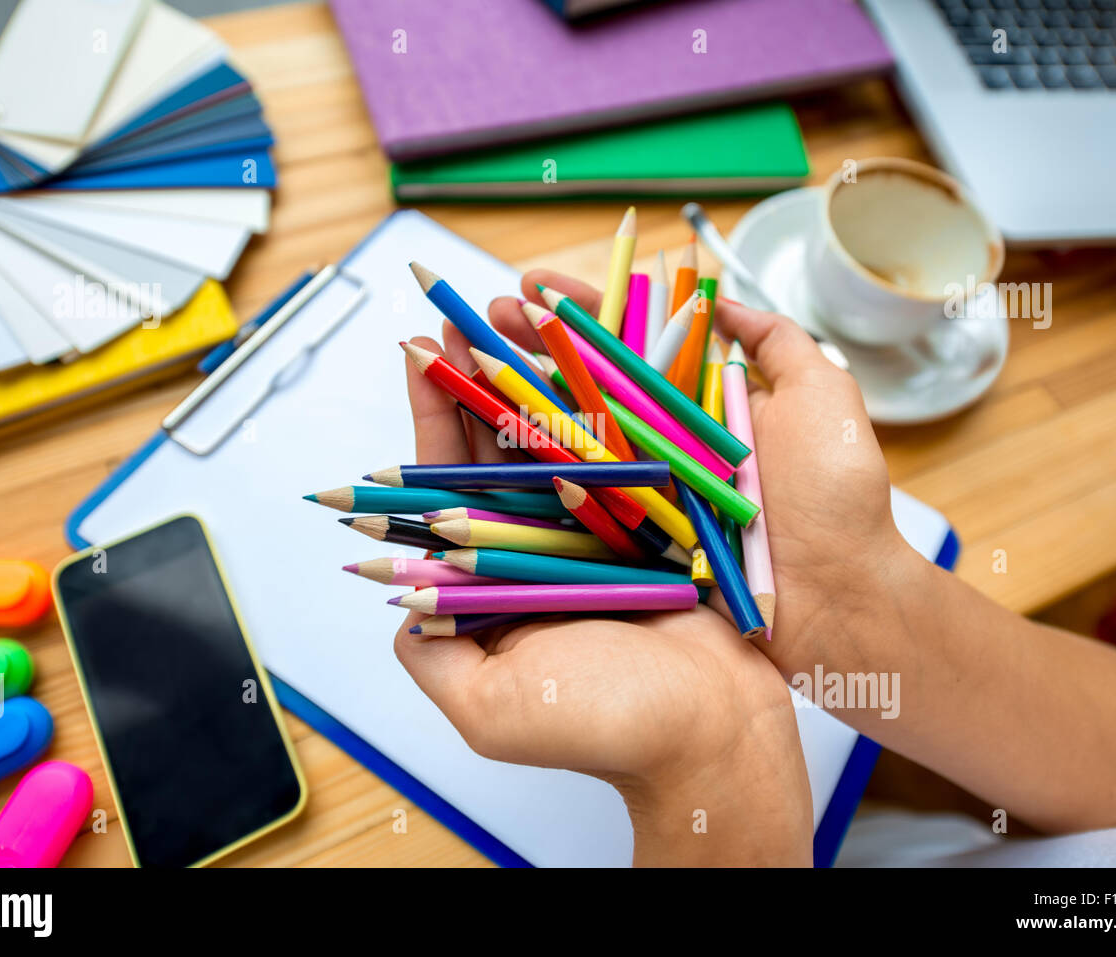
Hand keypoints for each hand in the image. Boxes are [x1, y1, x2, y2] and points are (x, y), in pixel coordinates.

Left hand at [393, 315, 812, 865]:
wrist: (717, 735)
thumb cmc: (605, 730)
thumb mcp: (490, 711)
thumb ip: (432, 660)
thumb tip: (398, 607)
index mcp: (500, 581)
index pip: (448, 490)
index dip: (431, 424)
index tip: (415, 357)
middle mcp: (545, 547)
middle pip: (499, 449)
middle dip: (474, 380)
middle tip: (457, 315)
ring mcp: (602, 527)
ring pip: (560, 435)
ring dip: (534, 373)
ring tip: (511, 308)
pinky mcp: (658, 517)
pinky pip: (627, 446)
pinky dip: (608, 397)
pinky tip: (586, 347)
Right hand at [488, 271, 917, 683]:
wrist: (840, 600)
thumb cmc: (836, 499)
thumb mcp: (823, 395)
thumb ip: (777, 340)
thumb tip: (721, 295)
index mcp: (695, 406)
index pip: (624, 344)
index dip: (577, 312)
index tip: (534, 282)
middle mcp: (656, 445)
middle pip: (577, 383)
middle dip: (524, 344)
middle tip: (481, 312)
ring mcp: (635, 493)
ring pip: (556, 434)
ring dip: (502, 394)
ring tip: (454, 353)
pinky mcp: (620, 541)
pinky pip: (558, 498)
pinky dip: (512, 467)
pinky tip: (471, 432)